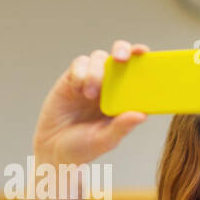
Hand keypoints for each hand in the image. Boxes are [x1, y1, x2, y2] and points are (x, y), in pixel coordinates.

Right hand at [32, 40, 149, 167]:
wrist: (53, 149)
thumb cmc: (84, 147)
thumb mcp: (105, 140)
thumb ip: (122, 127)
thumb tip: (142, 115)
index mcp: (125, 100)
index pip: (140, 75)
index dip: (145, 61)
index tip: (146, 54)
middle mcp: (111, 86)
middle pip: (121, 56)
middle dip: (123, 50)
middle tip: (122, 58)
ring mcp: (91, 80)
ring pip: (99, 58)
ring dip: (96, 71)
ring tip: (90, 94)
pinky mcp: (72, 79)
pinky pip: (79, 64)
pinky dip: (80, 73)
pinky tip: (78, 89)